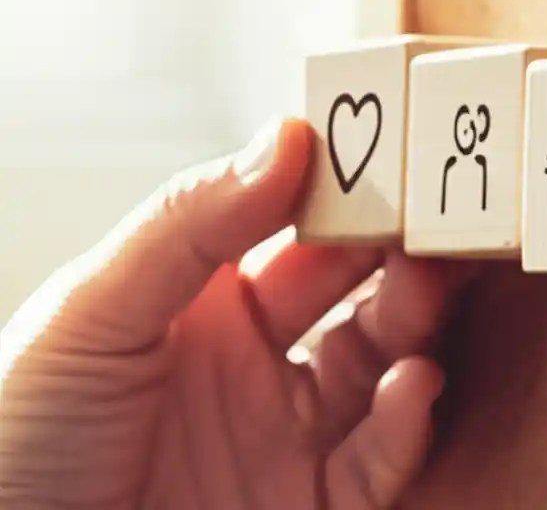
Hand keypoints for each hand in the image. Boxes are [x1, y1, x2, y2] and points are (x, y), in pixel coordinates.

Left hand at [0, 119, 467, 508]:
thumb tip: (284, 140)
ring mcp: (285, 434)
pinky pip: (381, 460)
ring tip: (427, 284)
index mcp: (197, 304)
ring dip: (414, 322)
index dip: (341, 187)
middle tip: (437, 211)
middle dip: (396, 246)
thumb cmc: (12, 443)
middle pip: (354, 289)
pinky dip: (408, 420)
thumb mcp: (89, 314)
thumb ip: (189, 227)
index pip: (290, 226)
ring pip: (383, 364)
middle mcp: (252, 362)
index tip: (388, 149)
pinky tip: (411, 383)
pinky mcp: (314, 505)